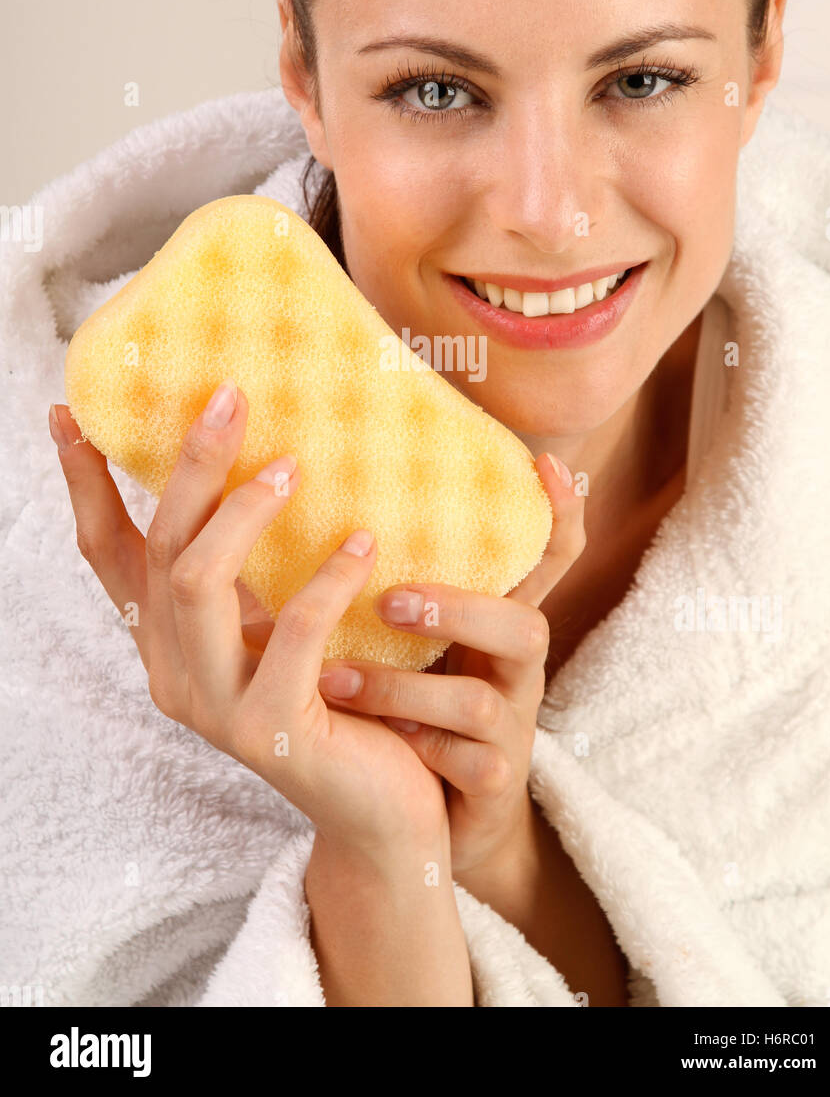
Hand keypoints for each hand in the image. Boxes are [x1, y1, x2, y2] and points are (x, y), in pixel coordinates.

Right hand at [48, 382, 449, 857]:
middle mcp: (173, 671)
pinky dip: (327, 580)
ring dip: (243, 512)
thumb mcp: (284, 623)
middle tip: (230, 396)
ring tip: (294, 466)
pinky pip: (292, 634)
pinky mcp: (271, 729)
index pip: (107, 554)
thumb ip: (261, 567)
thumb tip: (273, 458)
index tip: (69, 415)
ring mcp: (214, 705)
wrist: (384, 810)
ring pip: (197, 581)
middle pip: (159, 547)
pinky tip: (364, 542)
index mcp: (167, 642)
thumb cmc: (344, 699)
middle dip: (189, 466)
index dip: (86, 485)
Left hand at [315, 452, 584, 875]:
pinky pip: (468, 763)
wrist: (422, 820)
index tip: (548, 463)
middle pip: (525, 627)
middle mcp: (514, 669)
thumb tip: (338, 507)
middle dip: (457, 610)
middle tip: (386, 602)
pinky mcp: (493, 783)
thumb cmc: (409, 707)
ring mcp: (509, 728)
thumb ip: (388, 580)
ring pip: (479, 701)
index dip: (559, 515)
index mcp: (496, 622)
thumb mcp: (408, 638)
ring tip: (331, 677)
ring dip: (403, 688)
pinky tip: (373, 740)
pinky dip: (416, 748)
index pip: (547, 560)